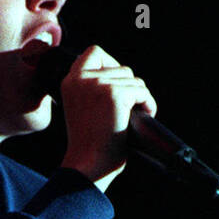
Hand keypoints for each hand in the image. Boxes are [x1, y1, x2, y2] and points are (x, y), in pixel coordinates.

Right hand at [59, 44, 156, 192]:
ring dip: (139, 97)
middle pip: (121, 68)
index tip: (117, 85)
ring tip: (134, 115)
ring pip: (134, 80)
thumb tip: (121, 76)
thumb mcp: (82, 109)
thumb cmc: (88, 145)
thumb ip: (91, 89)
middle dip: (129, 89)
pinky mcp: (116, 95)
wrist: (88, 165)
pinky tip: (144, 116)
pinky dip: (148, 104)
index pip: (94, 52)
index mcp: (70, 81)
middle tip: (129, 109)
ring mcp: (99, 85)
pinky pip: (142, 91)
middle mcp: (82, 79)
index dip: (111, 63)